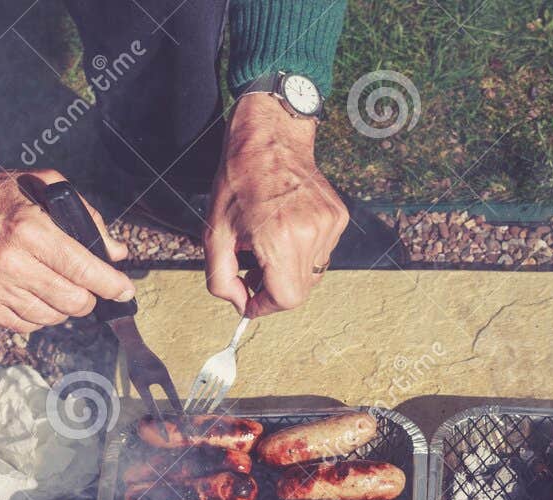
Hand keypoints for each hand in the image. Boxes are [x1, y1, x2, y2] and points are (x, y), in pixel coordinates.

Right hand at [0, 151, 133, 333]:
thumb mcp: (40, 187)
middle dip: (90, 297)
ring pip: (53, 318)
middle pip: (74, 302)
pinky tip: (33, 293)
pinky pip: (26, 325)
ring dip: (64, 307)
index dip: (112, 285)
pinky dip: (39, 315)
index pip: (84, 271)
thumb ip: (84, 216)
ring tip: (56, 285)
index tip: (126, 291)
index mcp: (28, 230)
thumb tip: (116, 251)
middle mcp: (10, 263)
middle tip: (87, 286)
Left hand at [205, 93, 347, 315]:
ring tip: (268, 246)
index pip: (286, 299)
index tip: (251, 302)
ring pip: (312, 274)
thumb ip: (220, 277)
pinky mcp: (338, 217)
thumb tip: (240, 304)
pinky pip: (322, 253)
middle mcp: (310, 234)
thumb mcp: (215, 231)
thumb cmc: (238, 180)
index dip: (265, 306)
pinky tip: (286, 229)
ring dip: (289, 270)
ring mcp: (329, 225)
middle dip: (274, 288)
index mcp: (279, 238)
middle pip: (300, 291)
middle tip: (253, 271)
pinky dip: (302, 251)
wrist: (270, 139)